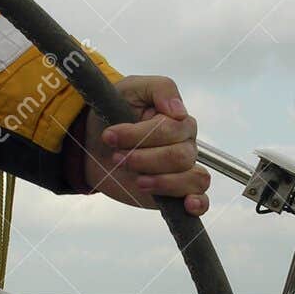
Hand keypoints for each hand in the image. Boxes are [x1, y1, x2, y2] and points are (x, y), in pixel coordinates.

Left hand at [82, 75, 209, 214]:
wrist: (93, 143)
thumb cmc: (115, 110)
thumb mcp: (132, 88)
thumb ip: (160, 89)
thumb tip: (179, 111)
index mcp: (179, 121)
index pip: (172, 129)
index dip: (140, 134)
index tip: (110, 135)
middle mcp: (186, 146)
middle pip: (179, 156)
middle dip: (144, 158)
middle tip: (117, 157)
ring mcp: (182, 171)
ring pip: (191, 178)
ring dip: (161, 181)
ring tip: (137, 179)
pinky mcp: (175, 193)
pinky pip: (201, 200)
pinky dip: (198, 203)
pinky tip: (188, 204)